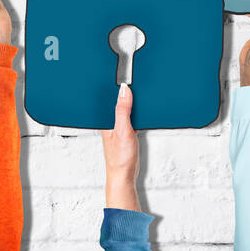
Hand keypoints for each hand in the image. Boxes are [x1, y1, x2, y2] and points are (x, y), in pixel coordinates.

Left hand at [101, 84, 140, 211]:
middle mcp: (111, 123)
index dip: (114, 86)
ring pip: (127, 111)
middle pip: (119, 103)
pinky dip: (138, 115)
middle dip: (125, 93)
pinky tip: (144, 113)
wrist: (124, 175)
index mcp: (106, 121)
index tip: (122, 74)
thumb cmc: (119, 158)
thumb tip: (124, 91)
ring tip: (139, 93)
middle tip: (133, 79)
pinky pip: (133, 119)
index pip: (109, 99)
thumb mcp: (123, 130)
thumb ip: (123, 110)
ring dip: (133, 104)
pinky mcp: (127, 133)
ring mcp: (119, 128)